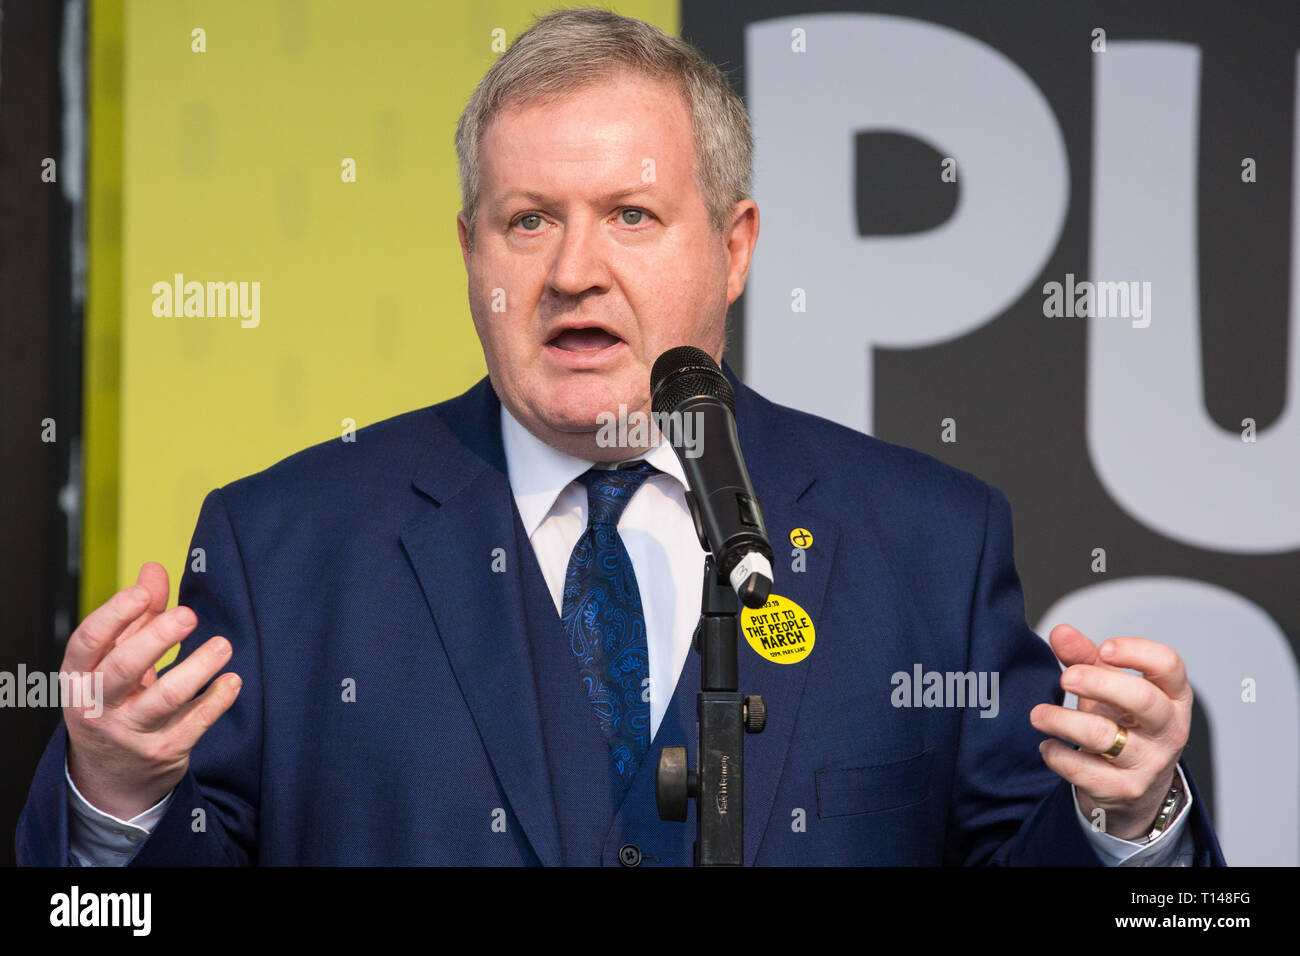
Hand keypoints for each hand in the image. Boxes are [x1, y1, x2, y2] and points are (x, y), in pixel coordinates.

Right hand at [62, 562, 241, 819]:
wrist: (113, 775)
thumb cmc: (116, 699)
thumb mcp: (115, 659)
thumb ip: (138, 615)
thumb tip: (153, 569)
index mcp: (80, 676)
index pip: (88, 642)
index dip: (113, 616)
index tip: (141, 594)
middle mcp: (99, 705)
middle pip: (124, 667)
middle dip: (157, 639)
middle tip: (189, 615)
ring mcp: (131, 732)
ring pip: (165, 698)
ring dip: (197, 668)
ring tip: (223, 645)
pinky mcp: (164, 751)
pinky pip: (195, 724)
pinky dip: (216, 700)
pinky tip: (233, 680)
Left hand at [1030, 624, 1190, 840]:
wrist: (1133, 788)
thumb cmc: (1123, 724)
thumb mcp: (1110, 687)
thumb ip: (1085, 657)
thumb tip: (1060, 632)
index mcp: (1172, 696)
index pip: (1169, 665)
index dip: (1137, 651)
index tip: (1104, 648)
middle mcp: (1169, 729)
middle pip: (1141, 698)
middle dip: (1098, 683)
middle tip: (1065, 678)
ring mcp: (1149, 762)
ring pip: (1104, 735)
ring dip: (1061, 720)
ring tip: (1037, 714)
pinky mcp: (1124, 790)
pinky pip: (1084, 770)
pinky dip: (1057, 755)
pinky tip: (1047, 745)